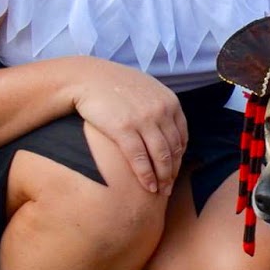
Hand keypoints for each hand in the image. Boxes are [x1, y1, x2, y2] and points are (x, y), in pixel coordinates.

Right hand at [69, 62, 188, 194]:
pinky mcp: (124, 129)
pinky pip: (140, 158)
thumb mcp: (146, 89)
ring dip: (163, 178)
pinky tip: (148, 187)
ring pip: (160, 156)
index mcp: (170, 101)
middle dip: (172, 171)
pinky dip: (146, 176)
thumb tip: (167, 128)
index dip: (180, 157)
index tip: (174, 170)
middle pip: (173, 149)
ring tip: (161, 191)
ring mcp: (144, 120)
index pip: (182, 136)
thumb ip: (160, 106)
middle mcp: (161, 110)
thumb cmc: (114, 85)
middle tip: (169, 187)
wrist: (86, 78)